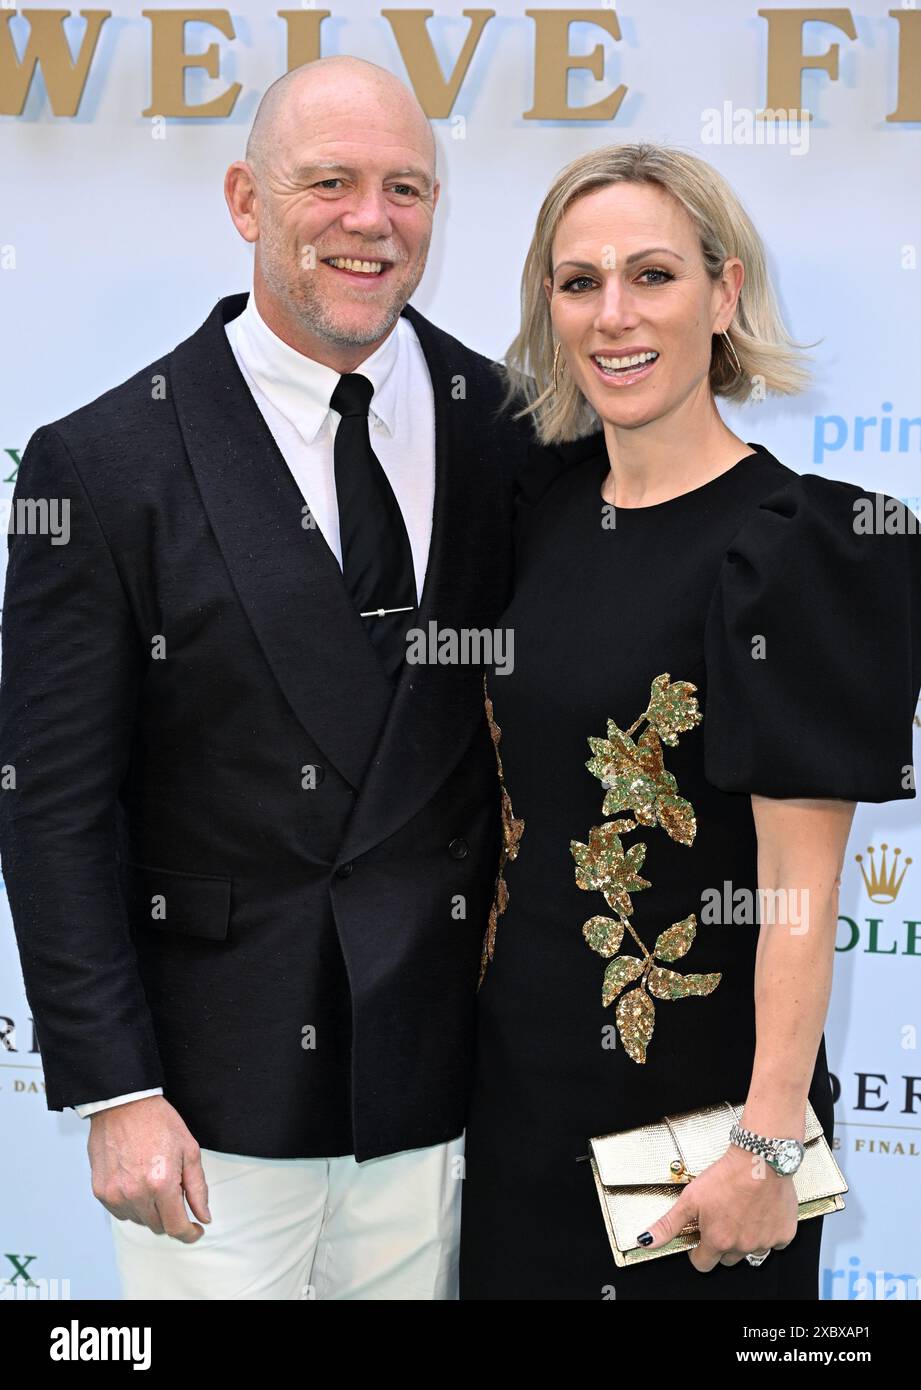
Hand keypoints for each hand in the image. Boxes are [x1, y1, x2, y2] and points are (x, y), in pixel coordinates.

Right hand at [87, 1095, 211, 1242]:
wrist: (123, 1104)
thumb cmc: (157, 1121)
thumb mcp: (189, 1150)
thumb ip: (198, 1188)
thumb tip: (203, 1216)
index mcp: (161, 1183)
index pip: (175, 1226)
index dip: (189, 1234)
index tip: (195, 1231)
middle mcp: (136, 1193)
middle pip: (158, 1226)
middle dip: (171, 1215)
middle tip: (174, 1189)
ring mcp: (115, 1194)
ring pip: (139, 1220)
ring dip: (150, 1210)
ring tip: (153, 1180)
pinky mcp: (100, 1191)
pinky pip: (120, 1212)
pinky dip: (132, 1204)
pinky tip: (137, 1181)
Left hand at [637, 1143, 798, 1270]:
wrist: (760, 1159)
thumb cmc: (727, 1176)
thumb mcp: (689, 1198)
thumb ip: (668, 1225)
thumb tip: (646, 1241)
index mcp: (718, 1241)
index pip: (702, 1263)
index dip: (698, 1250)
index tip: (700, 1237)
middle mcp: (742, 1246)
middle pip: (727, 1259)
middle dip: (722, 1244)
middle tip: (722, 1218)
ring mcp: (764, 1242)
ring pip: (751, 1251)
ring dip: (745, 1238)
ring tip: (741, 1211)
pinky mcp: (784, 1234)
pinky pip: (775, 1242)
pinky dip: (768, 1231)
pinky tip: (760, 1212)